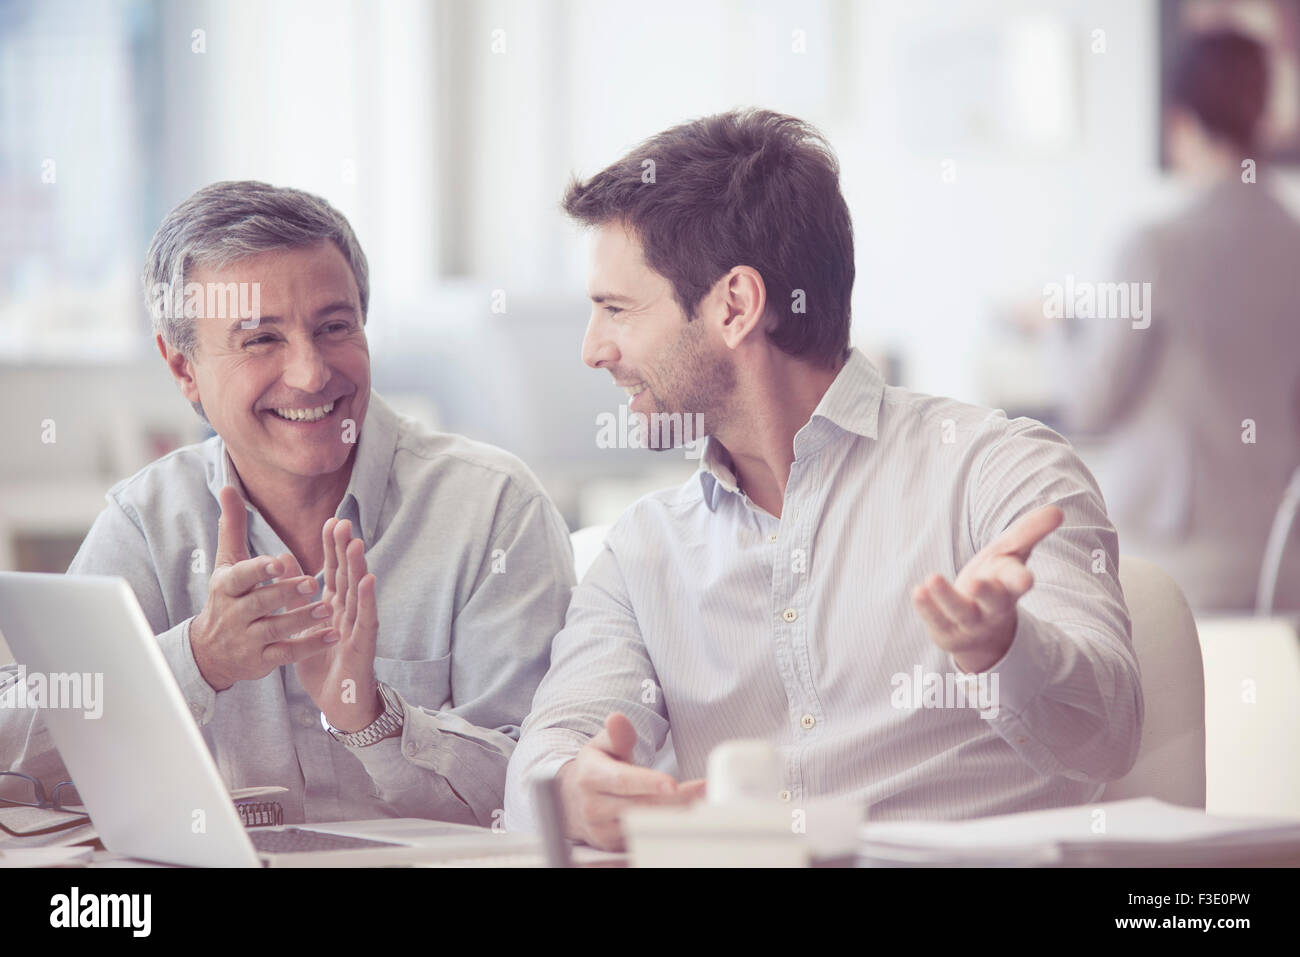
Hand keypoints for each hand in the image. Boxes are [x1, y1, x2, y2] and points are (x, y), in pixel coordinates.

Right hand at [189, 487, 338, 690]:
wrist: (210, 652)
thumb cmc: (226, 597)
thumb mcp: (226, 563)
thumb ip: (232, 526)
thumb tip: (228, 486)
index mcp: (226, 587)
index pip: (240, 577)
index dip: (259, 570)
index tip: (279, 561)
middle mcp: (234, 614)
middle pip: (259, 603)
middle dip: (285, 594)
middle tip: (312, 584)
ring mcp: (247, 639)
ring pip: (275, 630)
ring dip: (301, 620)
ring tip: (328, 609)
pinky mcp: (261, 661)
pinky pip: (286, 654)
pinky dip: (309, 646)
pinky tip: (333, 635)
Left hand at [294, 516, 380, 731]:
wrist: (339, 701)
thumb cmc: (324, 665)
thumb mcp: (303, 626)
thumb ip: (296, 596)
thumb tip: (283, 561)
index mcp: (334, 607)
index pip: (334, 571)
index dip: (333, 548)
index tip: (331, 522)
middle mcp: (349, 611)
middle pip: (348, 575)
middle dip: (345, 549)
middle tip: (343, 522)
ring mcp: (358, 626)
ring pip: (359, 592)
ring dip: (357, 568)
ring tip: (355, 544)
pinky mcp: (364, 643)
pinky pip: (366, 618)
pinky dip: (368, 599)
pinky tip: (369, 580)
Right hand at [555, 712, 705, 850]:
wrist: (572, 801)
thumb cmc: (595, 769)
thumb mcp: (601, 746)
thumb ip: (617, 735)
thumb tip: (617, 718)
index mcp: (590, 777)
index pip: (622, 781)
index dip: (647, 783)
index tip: (672, 783)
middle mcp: (594, 807)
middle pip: (640, 806)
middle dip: (676, 799)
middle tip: (704, 789)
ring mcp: (603, 831)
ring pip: (645, 826)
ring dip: (677, 815)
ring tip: (703, 801)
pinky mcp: (614, 847)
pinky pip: (645, 840)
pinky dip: (668, 830)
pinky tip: (688, 817)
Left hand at [911, 505, 1063, 673]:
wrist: (983, 634)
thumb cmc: (998, 583)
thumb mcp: (1011, 556)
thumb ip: (1030, 533)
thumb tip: (1058, 510)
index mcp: (1010, 587)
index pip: (1017, 582)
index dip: (1020, 580)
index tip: (1026, 579)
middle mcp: (992, 607)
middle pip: (993, 601)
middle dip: (987, 593)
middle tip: (977, 581)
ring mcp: (969, 621)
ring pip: (959, 611)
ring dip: (946, 596)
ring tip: (931, 578)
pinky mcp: (946, 630)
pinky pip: (936, 619)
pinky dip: (927, 607)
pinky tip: (918, 590)